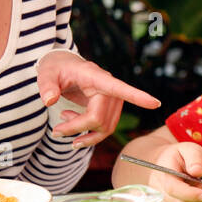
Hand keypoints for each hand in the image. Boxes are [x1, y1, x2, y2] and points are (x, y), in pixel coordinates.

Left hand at [36, 51, 161, 147]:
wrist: (62, 67)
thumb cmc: (56, 67)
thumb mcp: (46, 72)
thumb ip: (46, 85)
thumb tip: (49, 101)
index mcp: (95, 76)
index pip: (119, 87)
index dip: (137, 96)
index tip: (155, 103)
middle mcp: (107, 88)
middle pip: (100, 118)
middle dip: (78, 128)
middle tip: (56, 132)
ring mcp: (110, 99)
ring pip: (105, 127)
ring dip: (85, 134)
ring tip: (62, 129)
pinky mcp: (109, 108)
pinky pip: (104, 127)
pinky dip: (88, 132)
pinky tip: (70, 123)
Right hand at [148, 142, 201, 201]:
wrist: (164, 163)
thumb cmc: (179, 157)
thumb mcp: (189, 149)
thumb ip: (195, 158)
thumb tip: (198, 171)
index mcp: (162, 173)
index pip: (173, 189)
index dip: (192, 194)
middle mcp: (156, 190)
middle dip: (197, 199)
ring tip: (197, 194)